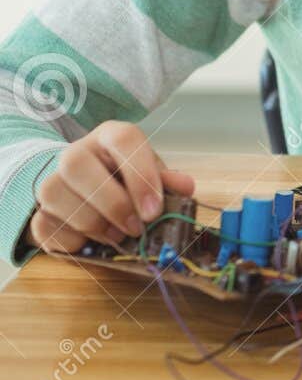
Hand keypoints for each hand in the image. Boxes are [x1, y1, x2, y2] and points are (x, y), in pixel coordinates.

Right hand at [25, 122, 195, 252]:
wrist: (89, 192)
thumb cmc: (127, 182)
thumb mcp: (152, 177)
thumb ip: (168, 182)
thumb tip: (185, 187)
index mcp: (111, 137)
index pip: (123, 139)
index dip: (140, 174)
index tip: (154, 210)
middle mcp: (76, 152)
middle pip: (76, 165)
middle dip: (111, 203)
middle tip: (136, 228)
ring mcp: (51, 179)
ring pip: (54, 195)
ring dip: (91, 223)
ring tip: (117, 236)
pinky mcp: (38, 209)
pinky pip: (43, 223)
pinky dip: (71, 239)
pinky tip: (92, 242)